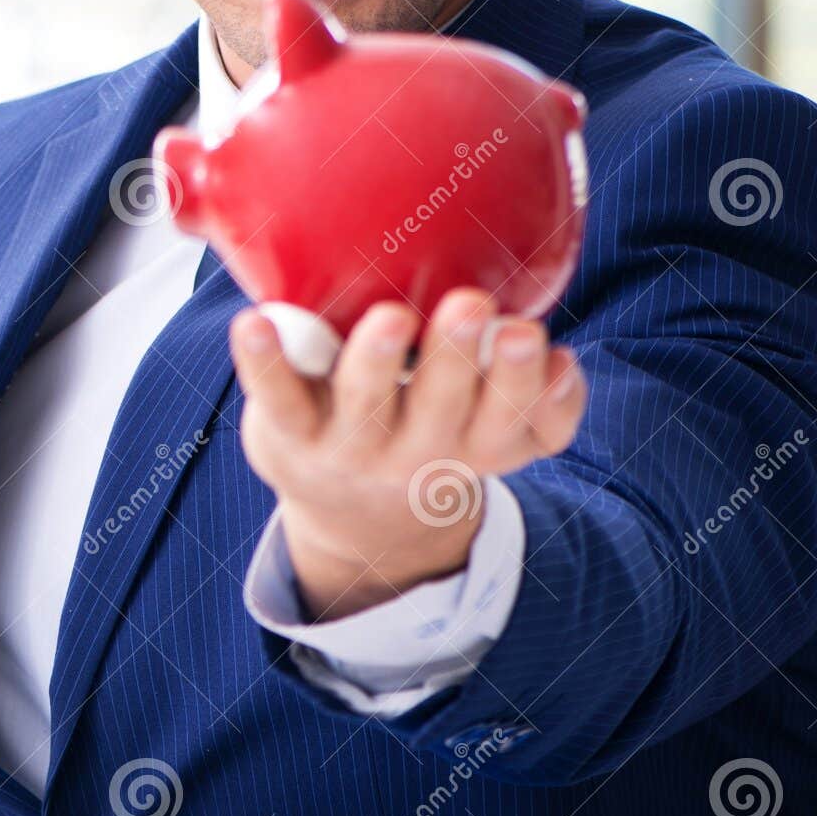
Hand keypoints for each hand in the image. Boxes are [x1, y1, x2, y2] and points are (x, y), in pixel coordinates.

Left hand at [228, 287, 586, 620]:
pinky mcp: (289, 431)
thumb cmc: (439, 429)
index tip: (528, 333)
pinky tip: (253, 323)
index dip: (522, 382)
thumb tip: (563, 363)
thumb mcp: (501, 431)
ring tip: (390, 319)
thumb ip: (548, 400)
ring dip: (377, 362)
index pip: (510, 419)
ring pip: (364, 405)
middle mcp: (415, 450)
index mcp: (475, 442)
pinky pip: (275, 396)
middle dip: (456, 359)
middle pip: (441, 409)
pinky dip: (262, 361)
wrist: (351, 509)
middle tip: (470, 306)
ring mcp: (349, 442)